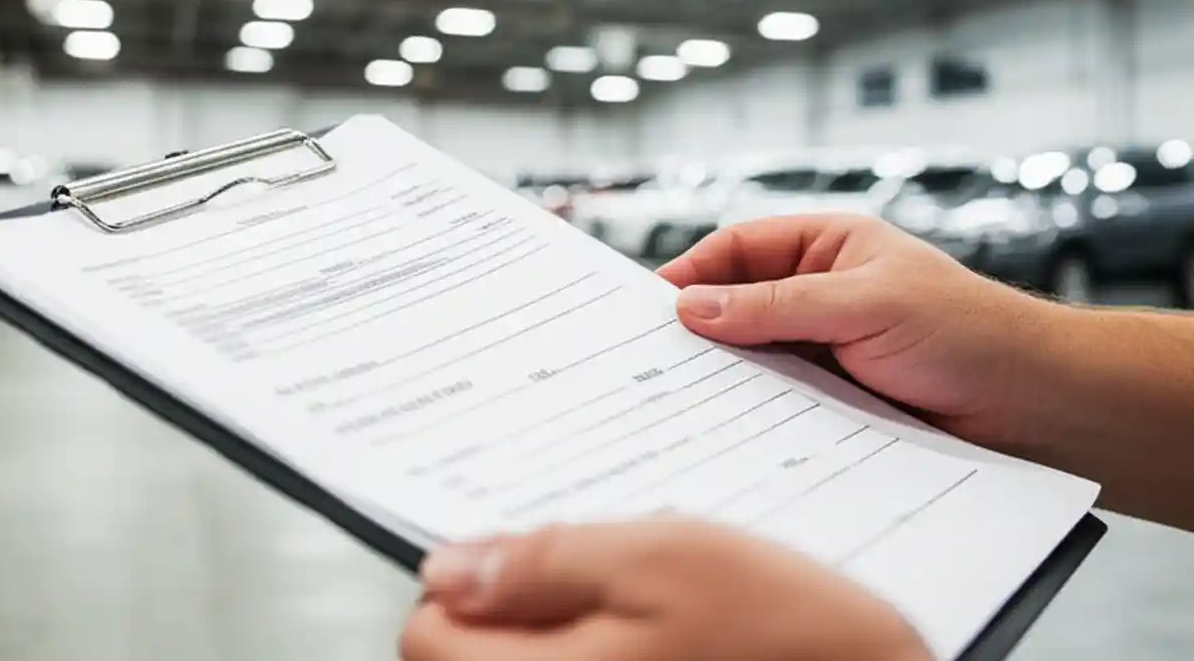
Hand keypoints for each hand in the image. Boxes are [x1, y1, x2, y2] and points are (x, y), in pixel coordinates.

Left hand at [402, 521, 930, 660]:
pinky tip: (643, 639)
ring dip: (547, 634)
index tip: (508, 559)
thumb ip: (544, 562)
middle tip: (577, 579)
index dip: (460, 584)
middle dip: (501, 612)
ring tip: (621, 608)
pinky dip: (587, 653)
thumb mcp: (662, 557)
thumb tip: (450, 567)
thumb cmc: (781, 635)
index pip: (427, 636)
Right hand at [658, 215, 1054, 449]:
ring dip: (724, 370)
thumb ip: (776, 305)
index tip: (652, 304)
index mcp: (829, 247)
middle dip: (700, 324)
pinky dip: (752, 405)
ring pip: (753, 353)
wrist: (1031, 405)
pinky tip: (730, 419)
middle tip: (652, 354)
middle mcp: (820, 293)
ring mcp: (824, 346)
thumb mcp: (864, 303)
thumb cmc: (965, 331)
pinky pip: (777, 396)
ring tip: (682, 390)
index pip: (740, 248)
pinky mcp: (832, 396)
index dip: (694, 271)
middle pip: (738, 301)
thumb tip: (693, 307)